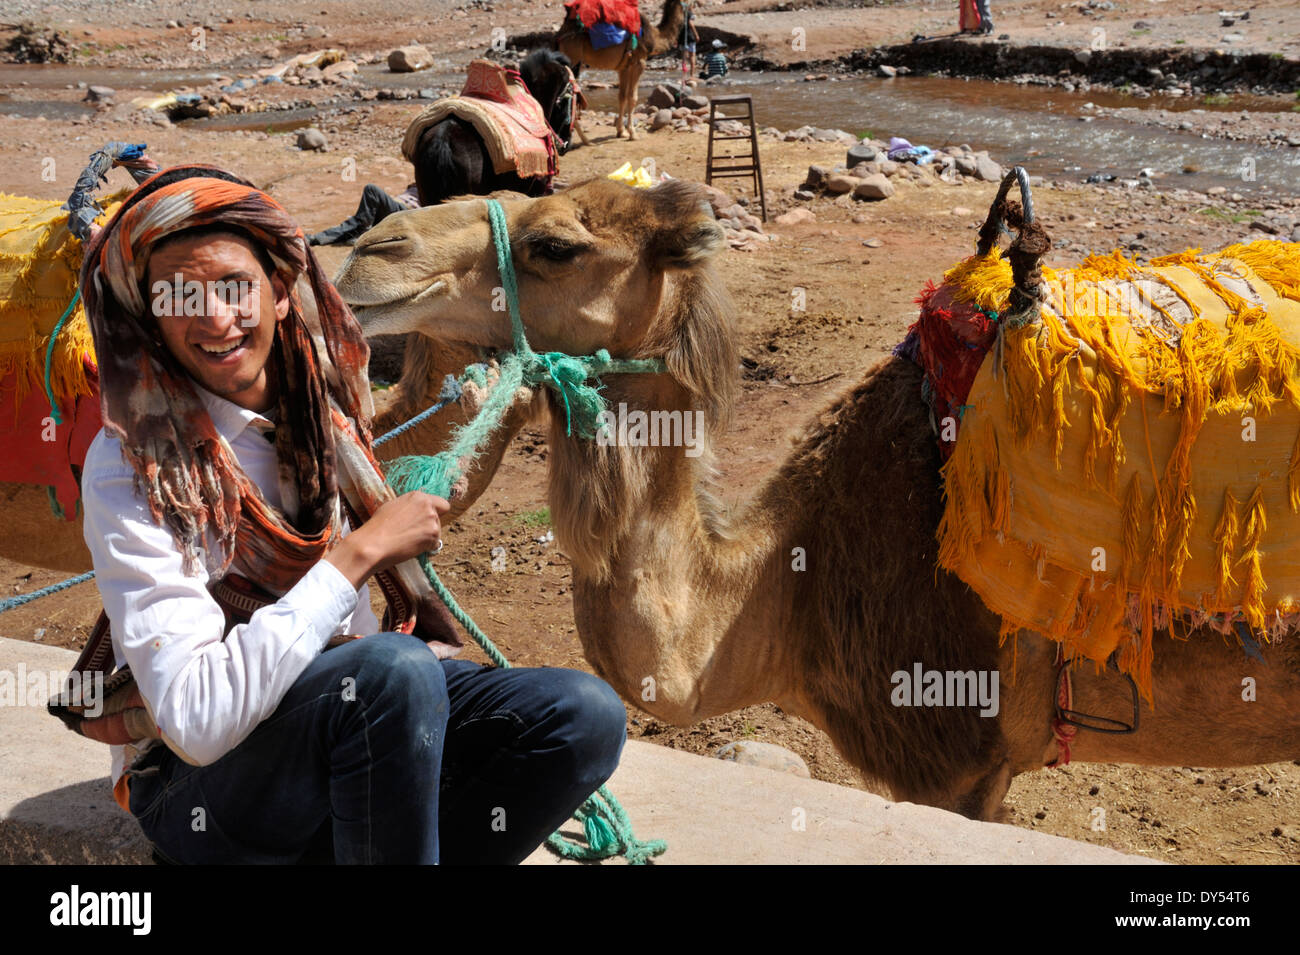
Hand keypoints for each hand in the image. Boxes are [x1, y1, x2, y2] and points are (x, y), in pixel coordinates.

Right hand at [325, 491, 449, 586]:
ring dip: (428, 537)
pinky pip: (435, 544)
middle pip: (440, 517)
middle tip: (415, 534)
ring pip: (438, 531)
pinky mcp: (433, 535)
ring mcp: (432, 520)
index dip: (435, 512)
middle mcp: (427, 505)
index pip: (440, 503)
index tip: (426, 520)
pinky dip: (427, 548)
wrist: (372, 543)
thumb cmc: (377, 527)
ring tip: (409, 541)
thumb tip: (415, 512)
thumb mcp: (392, 507)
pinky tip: (411, 547)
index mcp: (417, 496)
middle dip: (431, 525)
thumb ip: (409, 507)